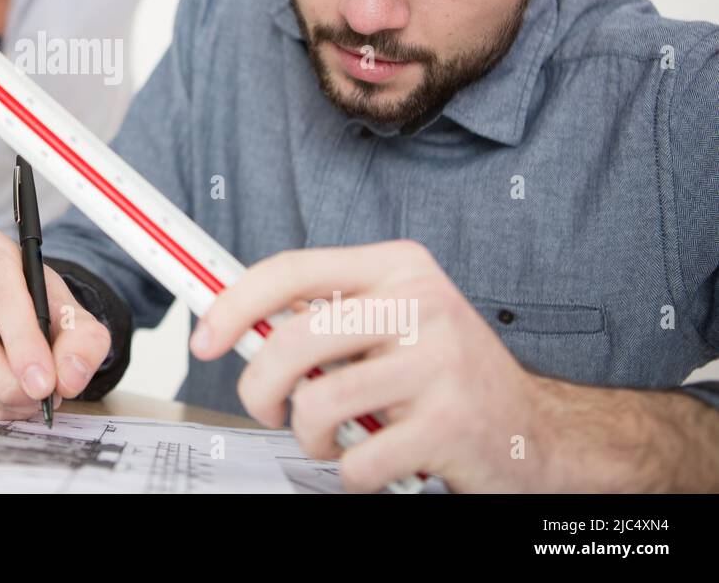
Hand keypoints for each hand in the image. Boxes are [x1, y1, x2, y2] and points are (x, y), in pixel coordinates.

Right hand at [0, 229, 111, 419]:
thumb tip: (69, 377)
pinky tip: (11, 399)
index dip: (23, 341)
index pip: (0, 294)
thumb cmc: (41, 304)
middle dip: (6, 380)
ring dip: (1, 397)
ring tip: (33, 398)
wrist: (22, 312)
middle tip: (39, 398)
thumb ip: (84, 341)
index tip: (44, 380)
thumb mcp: (74, 314)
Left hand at [190, 239, 549, 491]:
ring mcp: (440, 362)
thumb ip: (327, 317)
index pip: (291, 270)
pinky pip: (358, 459)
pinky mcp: (451, 423)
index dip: (234, 304)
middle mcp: (422, 304)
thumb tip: (241, 325)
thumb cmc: (446, 376)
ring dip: (311, 437)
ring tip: (334, 438)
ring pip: (318, 404)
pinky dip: (353, 472)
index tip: (205, 337)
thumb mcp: (393, 323)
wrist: (535, 432)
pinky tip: (377, 460)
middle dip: (259, 388)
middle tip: (266, 408)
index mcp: (398, 267)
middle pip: (294, 341)